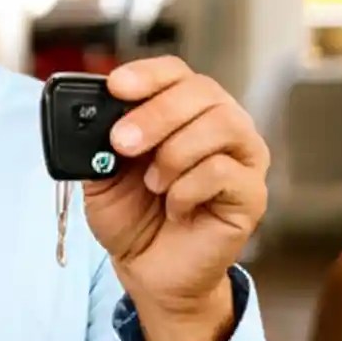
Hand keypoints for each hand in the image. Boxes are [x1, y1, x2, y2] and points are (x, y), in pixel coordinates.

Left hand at [81, 57, 270, 340]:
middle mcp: (219, 125)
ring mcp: (241, 158)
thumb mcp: (99, 171)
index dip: (147, 74)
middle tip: (121, 143)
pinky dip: (187, 188)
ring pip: (221, 124)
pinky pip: (224, 172)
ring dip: (174, 152)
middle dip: (155, 114)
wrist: (147, 268)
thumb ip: (98, 140)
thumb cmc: (130, 214)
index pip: (175, 72)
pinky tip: (174, 207)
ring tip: (151, 184)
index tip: (115, 86)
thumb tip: (90, 116)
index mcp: (182, 111)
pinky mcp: (251, 194)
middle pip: (201, 91)